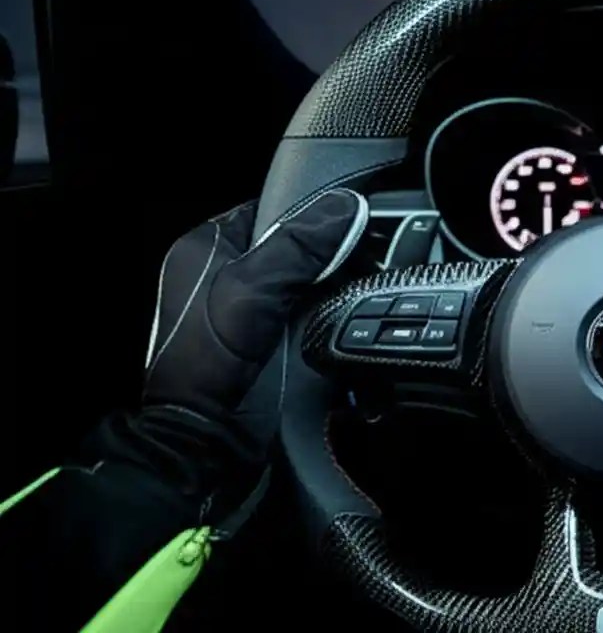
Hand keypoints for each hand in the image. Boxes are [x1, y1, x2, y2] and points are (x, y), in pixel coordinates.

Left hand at [84, 189, 366, 495]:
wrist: (203, 442)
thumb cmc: (208, 367)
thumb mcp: (255, 291)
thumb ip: (299, 246)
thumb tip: (344, 206)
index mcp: (205, 248)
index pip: (273, 208)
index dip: (312, 216)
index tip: (349, 228)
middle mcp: (220, 274)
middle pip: (292, 247)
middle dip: (325, 259)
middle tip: (351, 270)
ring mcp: (241, 311)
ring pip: (302, 283)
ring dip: (327, 293)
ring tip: (345, 302)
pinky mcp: (260, 342)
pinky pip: (303, 316)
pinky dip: (323, 321)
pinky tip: (336, 328)